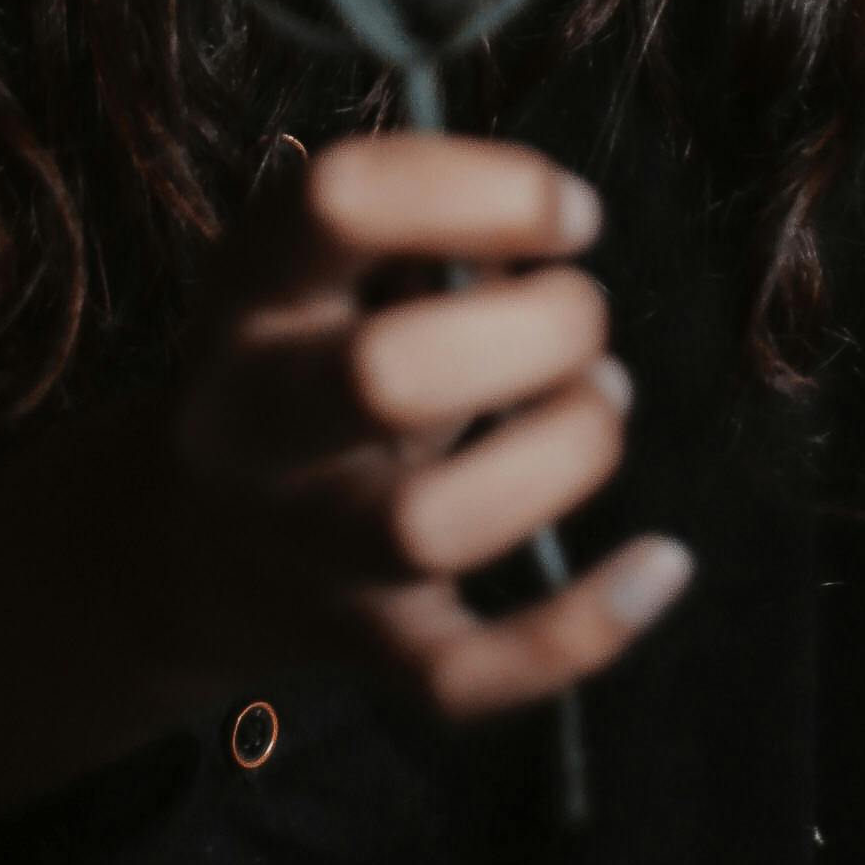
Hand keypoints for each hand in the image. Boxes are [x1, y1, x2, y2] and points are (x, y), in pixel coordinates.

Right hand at [0, 129, 689, 864]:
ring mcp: (306, 547)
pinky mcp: (369, 649)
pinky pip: (470, 674)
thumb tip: (552, 231)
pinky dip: (581, 630)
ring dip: (563, 452)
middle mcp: (255, 422)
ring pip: (429, 527)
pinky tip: (662, 562)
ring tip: (607, 402)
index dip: (482, 190)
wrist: (202, 541)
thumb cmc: (312, 358)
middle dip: (534, 333)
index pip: (340, 203)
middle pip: (382, 377)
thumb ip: (427, 234)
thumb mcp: (329, 271)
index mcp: (251, 292)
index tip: (574, 214)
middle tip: (586, 314)